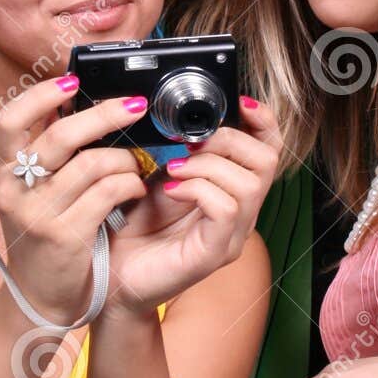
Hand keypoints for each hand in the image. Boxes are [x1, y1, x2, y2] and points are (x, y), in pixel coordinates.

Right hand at [0, 75, 148, 325]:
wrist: (40, 299)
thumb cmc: (44, 237)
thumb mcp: (33, 194)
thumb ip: (49, 158)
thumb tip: (84, 109)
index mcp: (3, 173)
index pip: (9, 120)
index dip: (41, 95)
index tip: (73, 80)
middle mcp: (12, 190)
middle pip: (60, 137)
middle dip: (104, 115)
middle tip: (136, 106)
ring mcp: (36, 214)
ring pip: (92, 164)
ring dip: (125, 159)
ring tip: (137, 164)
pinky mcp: (63, 236)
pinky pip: (106, 194)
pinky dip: (129, 186)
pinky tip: (136, 190)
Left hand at [104, 96, 280, 313]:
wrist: (108, 274)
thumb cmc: (132, 226)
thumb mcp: (157, 173)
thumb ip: (178, 148)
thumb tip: (179, 113)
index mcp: (231, 191)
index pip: (269, 150)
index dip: (263, 121)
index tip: (239, 103)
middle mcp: (241, 215)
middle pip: (267, 162)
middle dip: (228, 140)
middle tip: (189, 145)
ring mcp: (231, 237)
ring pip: (248, 184)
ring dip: (207, 165)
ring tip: (174, 170)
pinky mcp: (213, 254)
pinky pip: (225, 208)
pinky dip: (198, 189)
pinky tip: (171, 190)